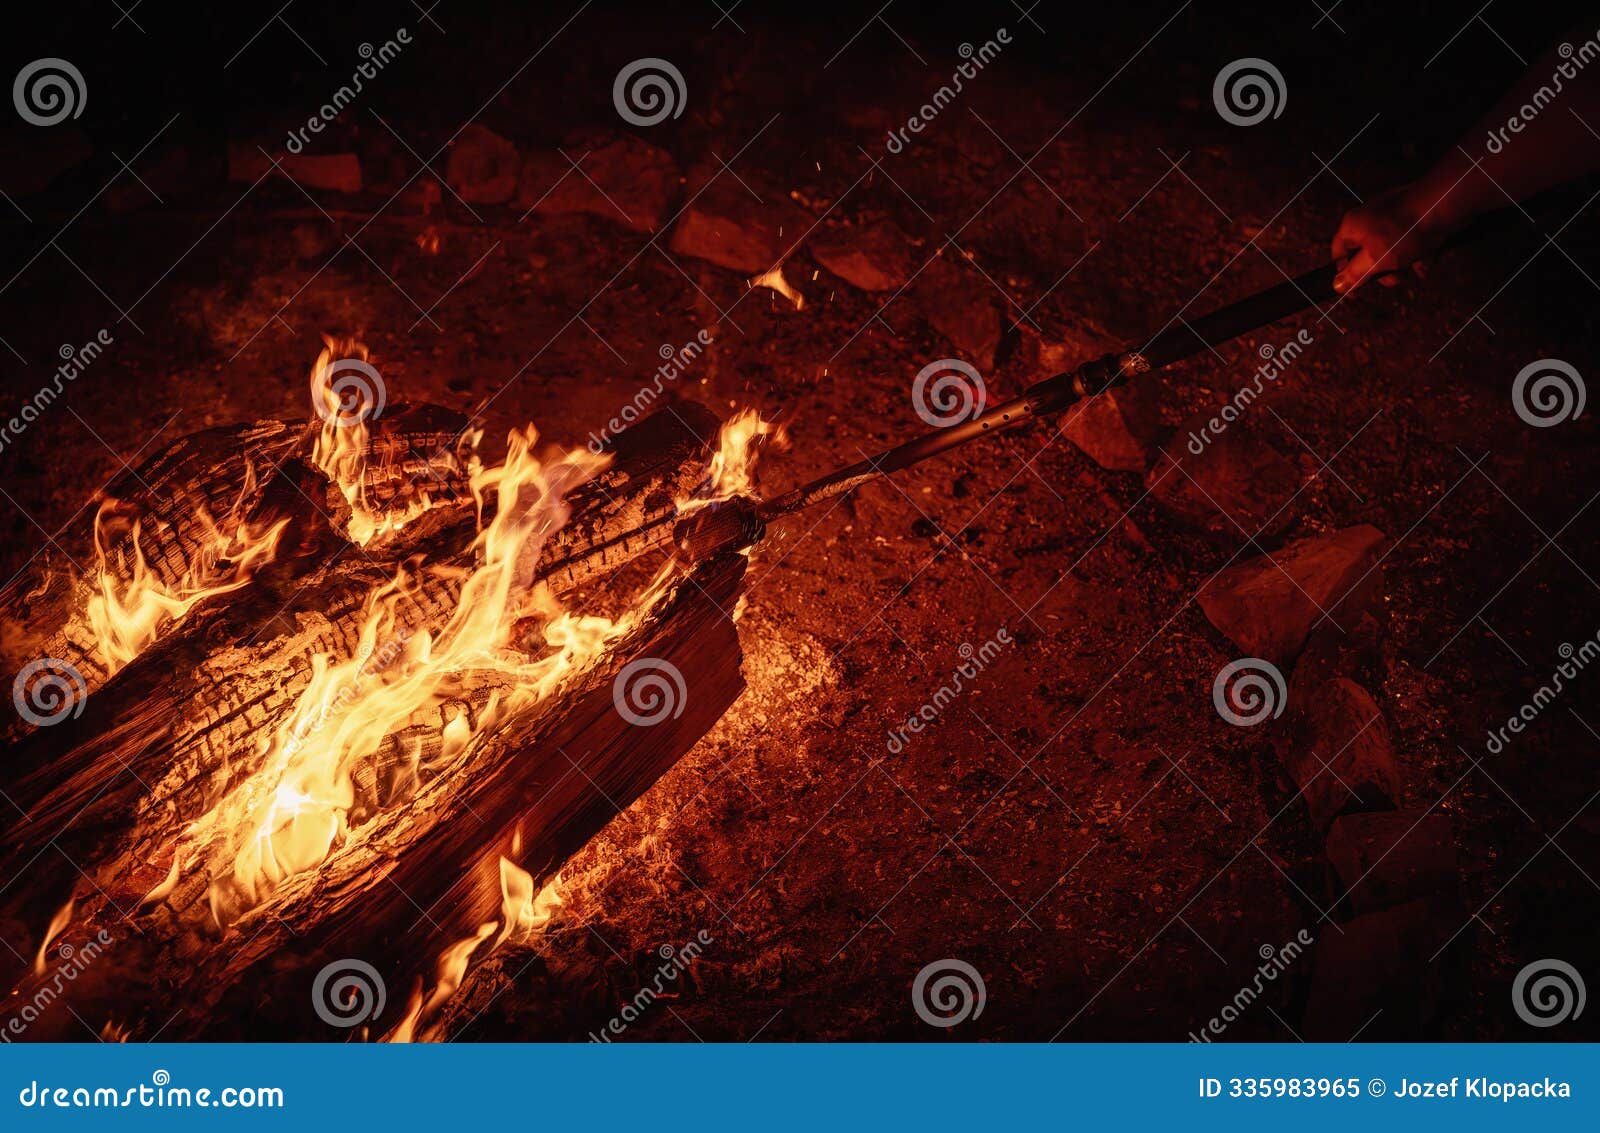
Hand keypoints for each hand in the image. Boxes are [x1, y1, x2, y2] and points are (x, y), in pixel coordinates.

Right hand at [1331, 184, 1450, 293]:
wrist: (1443, 205)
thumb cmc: (1405, 232)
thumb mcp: (1375, 260)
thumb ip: (1354, 274)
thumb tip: (1337, 285)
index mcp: (1352, 227)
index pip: (1339, 255)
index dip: (1344, 275)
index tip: (1354, 292)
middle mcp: (1369, 219)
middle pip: (1367, 255)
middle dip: (1381, 271)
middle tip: (1395, 277)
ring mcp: (1392, 217)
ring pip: (1390, 250)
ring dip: (1401, 265)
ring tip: (1415, 267)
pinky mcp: (1413, 218)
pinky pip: (1409, 242)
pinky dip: (1416, 253)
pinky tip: (1426, 260)